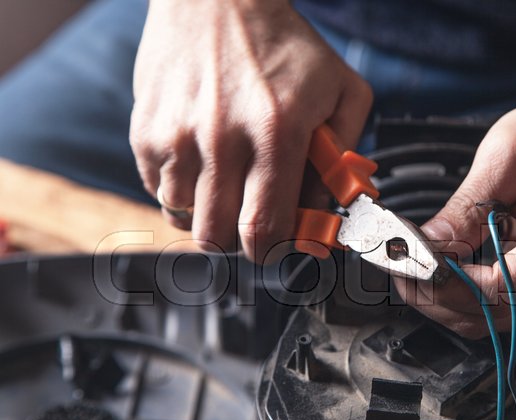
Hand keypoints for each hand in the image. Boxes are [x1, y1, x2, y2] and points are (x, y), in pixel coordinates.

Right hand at [130, 0, 371, 257]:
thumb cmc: (286, 46)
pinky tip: (203, 167)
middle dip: (241, 242)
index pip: (264, 229)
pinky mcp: (145, 132)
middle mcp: (221, 138)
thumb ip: (344, 158)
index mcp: (276, 131)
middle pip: (218, 237)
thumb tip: (326, 213)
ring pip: (184, 221)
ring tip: (228, 189)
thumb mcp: (343, 93)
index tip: (282, 243)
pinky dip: (181, 194)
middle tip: (255, 221)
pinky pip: (158, 193)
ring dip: (209, 217)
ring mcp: (176, 136)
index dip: (274, 251)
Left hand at [395, 91, 515, 337]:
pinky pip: (499, 315)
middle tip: (396, 258)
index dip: (447, 282)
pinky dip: (465, 298)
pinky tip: (447, 269)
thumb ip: (468, 205)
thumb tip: (426, 244)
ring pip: (490, 322)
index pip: (503, 287)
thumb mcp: (509, 152)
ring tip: (416, 259)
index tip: (408, 261)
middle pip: (491, 313)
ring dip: (444, 298)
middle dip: (435, 292)